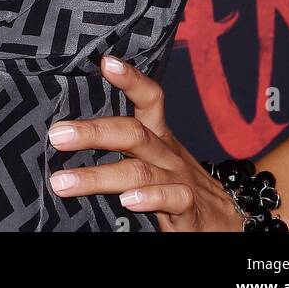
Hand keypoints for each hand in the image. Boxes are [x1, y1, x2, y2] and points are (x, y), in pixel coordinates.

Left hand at [47, 54, 243, 231]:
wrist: (231, 225)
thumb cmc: (179, 189)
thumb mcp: (154, 162)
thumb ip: (125, 148)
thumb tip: (71, 136)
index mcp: (160, 138)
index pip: (150, 99)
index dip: (132, 79)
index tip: (106, 62)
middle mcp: (169, 154)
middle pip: (133, 133)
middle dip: (93, 132)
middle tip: (56, 135)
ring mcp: (182, 181)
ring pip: (141, 170)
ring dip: (99, 176)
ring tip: (64, 181)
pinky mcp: (192, 212)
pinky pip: (174, 198)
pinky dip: (151, 198)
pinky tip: (127, 201)